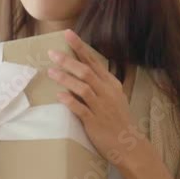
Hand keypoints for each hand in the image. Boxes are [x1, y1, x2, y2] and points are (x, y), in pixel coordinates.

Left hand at [47, 29, 140, 165]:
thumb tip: (84, 69)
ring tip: (50, 71)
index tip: (68, 34)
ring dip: (66, 78)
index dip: (80, 47)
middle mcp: (106, 92)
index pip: (93, 61)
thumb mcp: (114, 96)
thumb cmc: (118, 119)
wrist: (128, 144)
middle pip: (86, 71)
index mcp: (110, 84)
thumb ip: (100, 83)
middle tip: (52, 53)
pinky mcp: (95, 122)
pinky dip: (70, 101)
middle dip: (68, 60)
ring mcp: (101, 107)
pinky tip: (59, 95)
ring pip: (83, 88)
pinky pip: (81, 109)